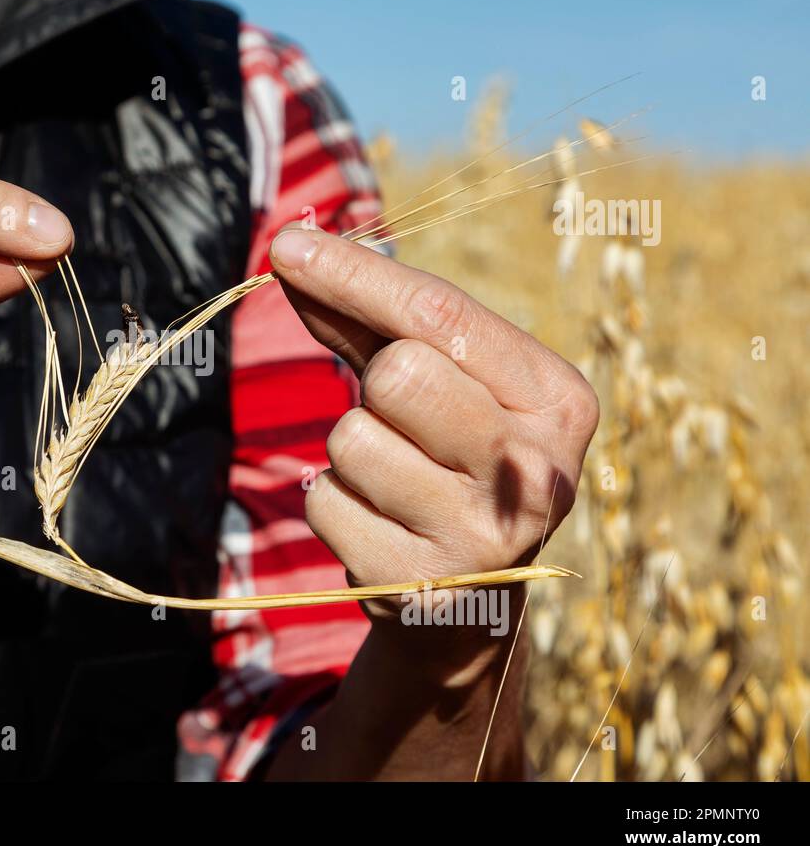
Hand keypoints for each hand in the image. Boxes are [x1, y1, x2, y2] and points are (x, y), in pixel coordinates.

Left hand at [270, 228, 598, 666]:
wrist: (467, 600)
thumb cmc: (447, 457)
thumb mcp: (438, 381)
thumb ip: (372, 318)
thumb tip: (293, 250)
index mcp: (559, 401)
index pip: (443, 314)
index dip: (354, 274)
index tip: (287, 245)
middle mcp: (536, 472)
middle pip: (397, 374)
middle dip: (373, 386)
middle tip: (401, 420)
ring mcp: (481, 539)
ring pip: (351, 440)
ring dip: (350, 450)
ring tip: (392, 479)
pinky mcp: (417, 585)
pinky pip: (323, 502)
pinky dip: (331, 502)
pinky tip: (377, 522)